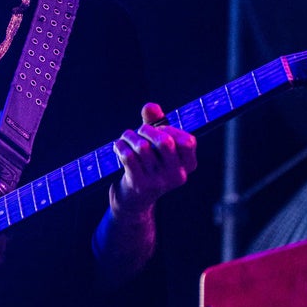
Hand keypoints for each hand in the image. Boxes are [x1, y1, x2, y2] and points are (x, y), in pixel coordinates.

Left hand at [109, 102, 197, 218]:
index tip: (160, 130)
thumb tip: (151, 107)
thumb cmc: (149, 164)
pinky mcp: (139, 185)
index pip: (188, 141)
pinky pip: (128, 156)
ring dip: (129, 136)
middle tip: (139, 131)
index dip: (171, 130)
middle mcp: (177, 176)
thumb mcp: (156, 143)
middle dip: (147, 129)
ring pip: (142, 147)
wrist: (134, 199)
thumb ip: (156, 122)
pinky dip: (120, 146)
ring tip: (126, 137)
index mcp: (188, 165)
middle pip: (164, 141)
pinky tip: (118, 146)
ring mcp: (158, 182)